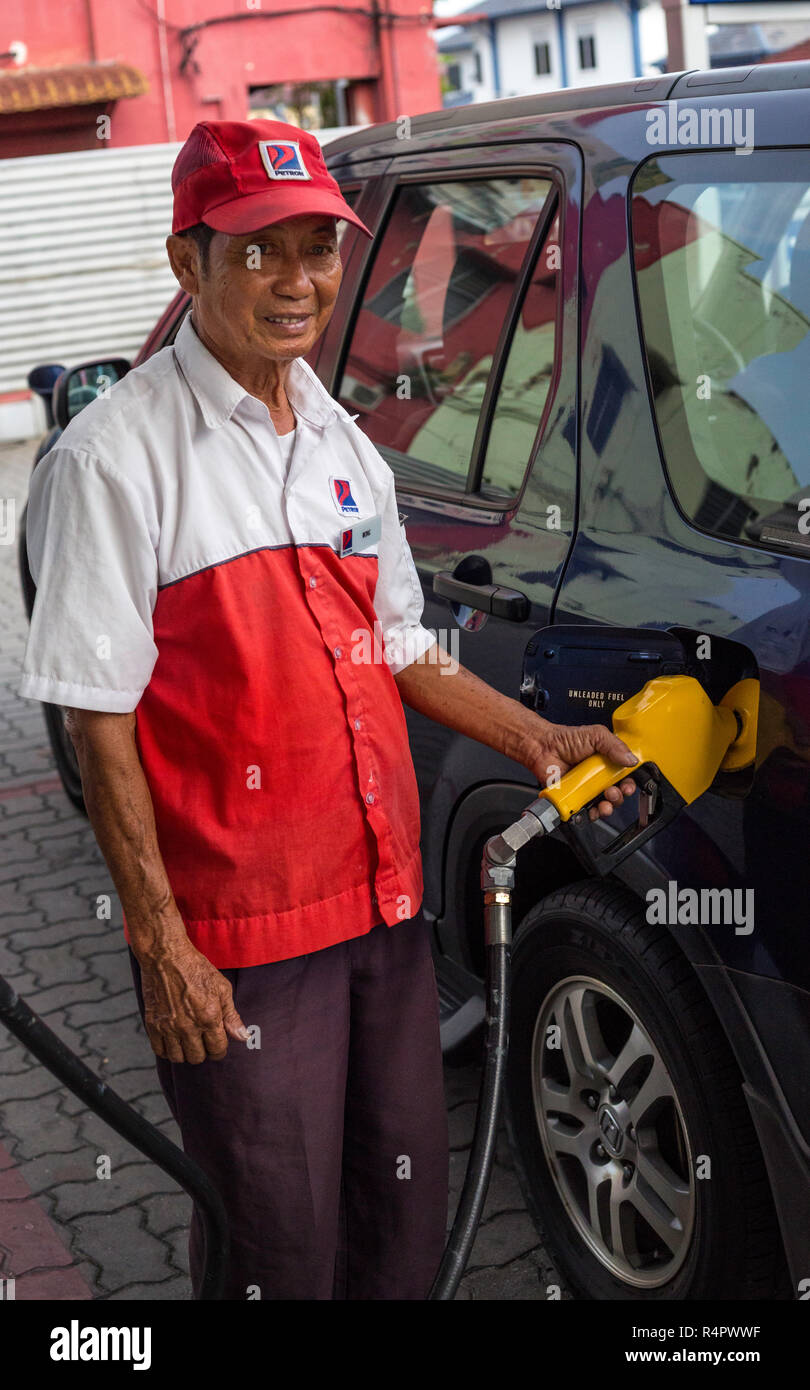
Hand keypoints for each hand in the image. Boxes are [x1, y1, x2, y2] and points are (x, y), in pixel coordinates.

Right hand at [138, 938, 248, 1063]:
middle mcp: (188, 1026)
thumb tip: (244, 1037)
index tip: (218, 1045)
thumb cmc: (196, 969)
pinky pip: (160, 1051)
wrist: (166, 957)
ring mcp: (169, 1027)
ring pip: (178, 1058)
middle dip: (204, 1052)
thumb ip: (232, 1016)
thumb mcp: (222, 989)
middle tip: (203, 1041)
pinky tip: (173, 1040)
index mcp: (209, 1017)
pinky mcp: (153, 1024)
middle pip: (198, 1057)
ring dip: (185, 1053)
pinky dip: (168, 1050)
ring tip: (188, 1041)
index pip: (217, 1050)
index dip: (220, 1050)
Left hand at [516, 717, 638, 821]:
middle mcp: (598, 777)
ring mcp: (587, 789)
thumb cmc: (566, 740)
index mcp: (607, 763)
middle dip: (619, 796)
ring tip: (605, 802)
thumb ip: (615, 745)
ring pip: (604, 804)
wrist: (543, 748)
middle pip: (617, 793)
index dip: (628, 783)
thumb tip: (632, 759)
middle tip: (614, 791)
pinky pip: (587, 811)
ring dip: (609, 807)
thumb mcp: (596, 735)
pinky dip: (592, 814)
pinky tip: (592, 809)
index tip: (628, 785)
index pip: (624, 777)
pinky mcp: (575, 798)